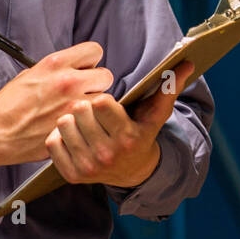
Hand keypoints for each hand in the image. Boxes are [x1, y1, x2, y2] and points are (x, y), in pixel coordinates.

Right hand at [0, 42, 114, 174]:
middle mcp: (68, 82)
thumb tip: (74, 70)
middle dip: (97, 84)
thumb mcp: (30, 75)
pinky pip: (93, 123)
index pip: (94, 51)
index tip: (86, 69)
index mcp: (55, 64)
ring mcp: (73, 107)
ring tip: (78, 112)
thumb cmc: (6, 106)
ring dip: (94, 107)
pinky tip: (73, 127)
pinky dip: (86, 125)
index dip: (91, 61)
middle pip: (106, 76)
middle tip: (84, 92)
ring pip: (103, 102)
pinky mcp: (74, 128)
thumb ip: (57, 70)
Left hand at [45, 60, 194, 187]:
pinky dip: (59, 137)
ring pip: (63, 124)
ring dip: (71, 121)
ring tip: (83, 125)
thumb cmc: (142, 135)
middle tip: (92, 115)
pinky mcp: (72, 175)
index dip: (102, 99)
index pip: (100, 103)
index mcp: (127, 137)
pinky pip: (52, 142)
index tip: (106, 105)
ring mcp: (88, 167)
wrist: (132, 173)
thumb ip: (169, 87)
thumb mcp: (156, 115)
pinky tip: (73, 139)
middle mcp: (107, 154)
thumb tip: (187, 63)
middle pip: (78, 110)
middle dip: (85, 108)